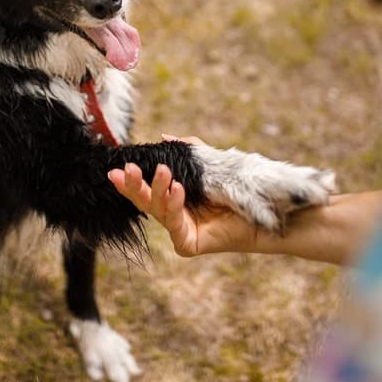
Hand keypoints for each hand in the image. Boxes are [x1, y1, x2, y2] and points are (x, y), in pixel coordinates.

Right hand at [108, 136, 260, 256]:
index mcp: (174, 197)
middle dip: (134, 185)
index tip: (116, 169)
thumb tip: (164, 138)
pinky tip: (177, 190)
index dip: (131, 181)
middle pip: (145, 201)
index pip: (147, 189)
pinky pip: (174, 225)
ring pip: (158, 210)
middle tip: (129, 169)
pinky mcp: (188, 244)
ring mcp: (179, 230)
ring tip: (164, 172)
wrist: (265, 212)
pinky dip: (173, 206)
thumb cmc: (239, 189)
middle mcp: (174, 214)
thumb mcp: (211, 164)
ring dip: (157, 189)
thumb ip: (189, 153)